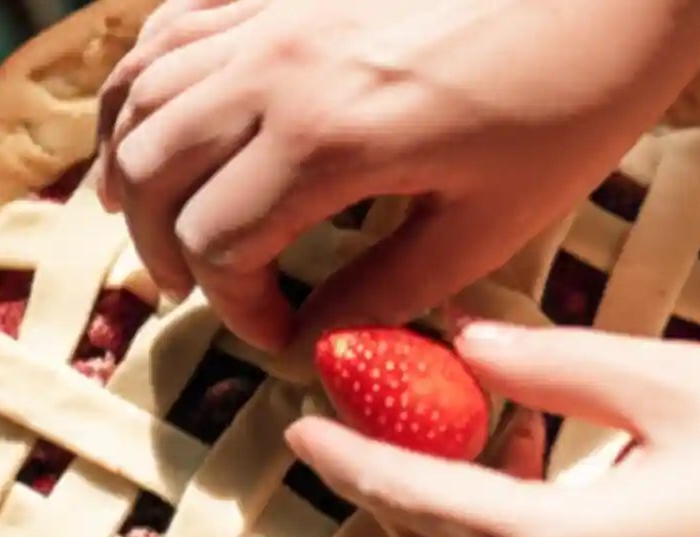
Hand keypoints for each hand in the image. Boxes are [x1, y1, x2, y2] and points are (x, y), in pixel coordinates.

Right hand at [99, 0, 699, 350]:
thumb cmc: (570, 98)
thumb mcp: (487, 224)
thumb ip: (386, 291)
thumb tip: (321, 341)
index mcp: (327, 138)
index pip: (217, 243)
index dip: (233, 306)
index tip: (273, 330)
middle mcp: (276, 67)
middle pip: (153, 170)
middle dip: (160, 247)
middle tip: (197, 287)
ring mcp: (272, 12)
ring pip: (142, 92)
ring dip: (129, 164)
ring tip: (142, 214)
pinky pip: (172, 23)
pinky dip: (143, 78)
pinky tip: (156, 114)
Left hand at [284, 323, 699, 536]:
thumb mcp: (678, 383)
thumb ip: (554, 365)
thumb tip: (461, 347)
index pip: (424, 503)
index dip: (354, 460)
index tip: (301, 425)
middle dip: (390, 487)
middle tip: (368, 419)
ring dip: (445, 520)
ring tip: (452, 441)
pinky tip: (520, 489)